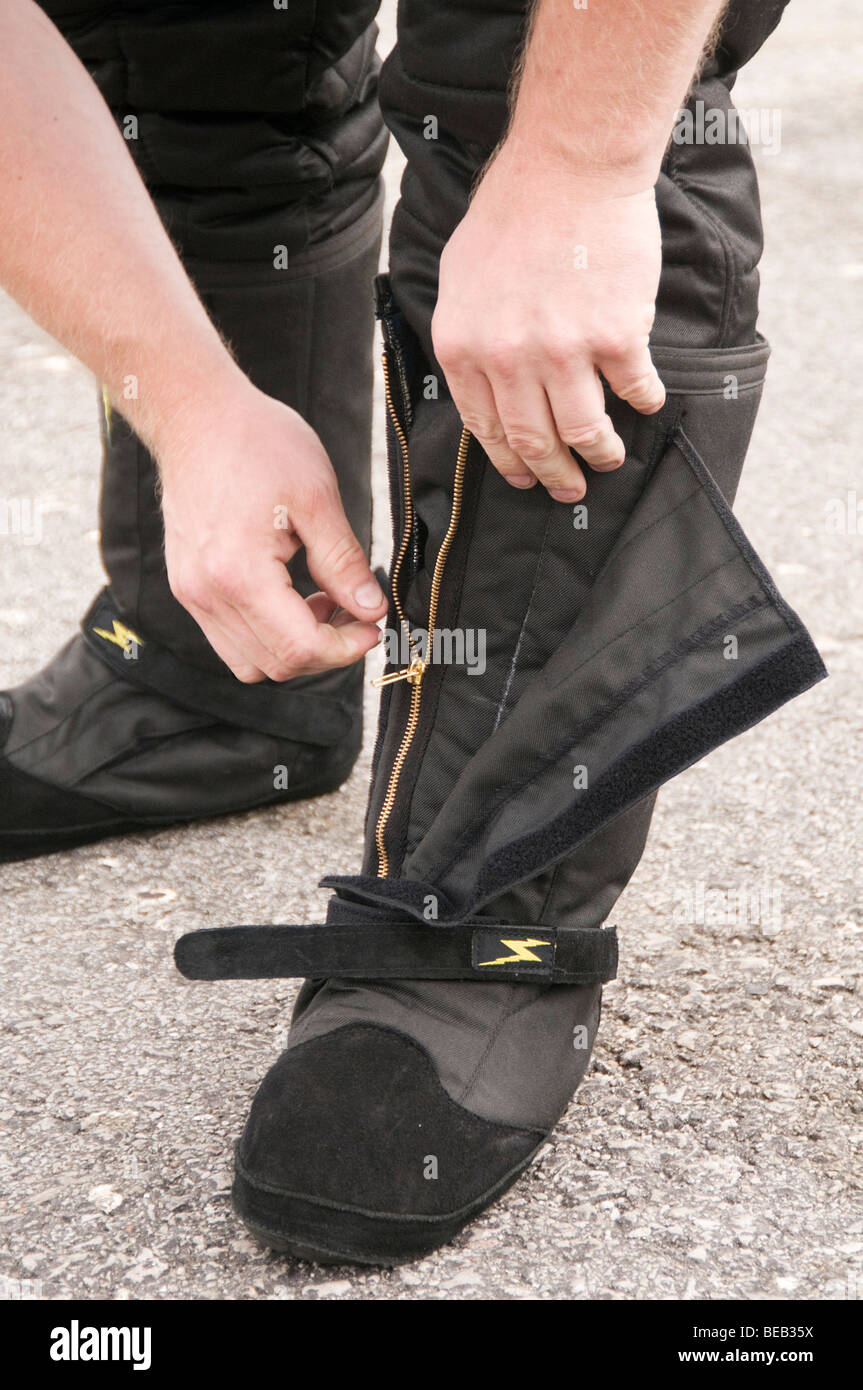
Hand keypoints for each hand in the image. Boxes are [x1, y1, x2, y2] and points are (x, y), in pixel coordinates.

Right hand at [158, 377, 386, 682]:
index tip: (372, 625)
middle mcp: (206, 593)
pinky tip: (292, 596)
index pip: (299, 648)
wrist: (196, 414)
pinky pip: (230, 639)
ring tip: (322, 603)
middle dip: (326, 650)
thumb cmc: (256, 443)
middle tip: (356, 613)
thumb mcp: (317, 497)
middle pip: (276, 664)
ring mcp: (192, 593)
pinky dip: (268, 635)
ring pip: (251, 662)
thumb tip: (370, 608)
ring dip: (295, 647)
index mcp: (238, 573)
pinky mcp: (188, 587)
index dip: (345, 647)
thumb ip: (344, 562)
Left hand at [432, 143, 665, 501]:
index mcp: (464, 348)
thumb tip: (476, 382)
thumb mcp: (459, 276)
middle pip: (533, 441)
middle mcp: (508, 360)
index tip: (524, 478)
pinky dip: (644, 403)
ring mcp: (563, 352)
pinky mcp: (615, 338)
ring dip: (599, 454)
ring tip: (607, 459)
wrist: (568, 165)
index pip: (485, 428)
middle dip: (553, 475)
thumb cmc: (513, 210)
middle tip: (567, 489)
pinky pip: (634, 391)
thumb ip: (467, 335)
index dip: (508, 461)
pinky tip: (647, 404)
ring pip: (583, 432)